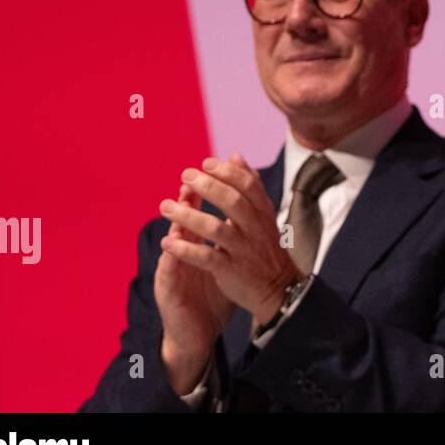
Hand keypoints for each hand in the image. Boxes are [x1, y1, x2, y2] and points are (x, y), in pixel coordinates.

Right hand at [154, 181, 234, 393]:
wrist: (197, 332)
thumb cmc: (212, 294)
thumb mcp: (227, 262)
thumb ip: (234, 237)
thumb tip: (249, 212)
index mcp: (199, 245)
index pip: (202, 214)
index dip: (207, 195)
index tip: (214, 174)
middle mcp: (184, 253)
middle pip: (185, 221)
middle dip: (188, 201)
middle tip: (190, 182)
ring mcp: (174, 270)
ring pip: (173, 242)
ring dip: (175, 224)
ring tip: (176, 206)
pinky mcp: (168, 290)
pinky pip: (168, 271)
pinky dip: (171, 257)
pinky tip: (169, 246)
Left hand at [160, 154, 303, 326]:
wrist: (278, 289)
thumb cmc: (265, 247)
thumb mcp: (264, 214)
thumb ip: (250, 186)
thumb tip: (235, 156)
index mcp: (263, 213)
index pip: (248, 185)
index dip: (227, 172)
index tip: (205, 162)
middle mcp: (256, 229)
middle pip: (233, 202)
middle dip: (207, 186)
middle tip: (185, 175)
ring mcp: (244, 250)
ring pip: (216, 229)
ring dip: (188, 216)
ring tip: (166, 207)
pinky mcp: (232, 271)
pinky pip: (206, 258)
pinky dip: (185, 249)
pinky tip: (167, 242)